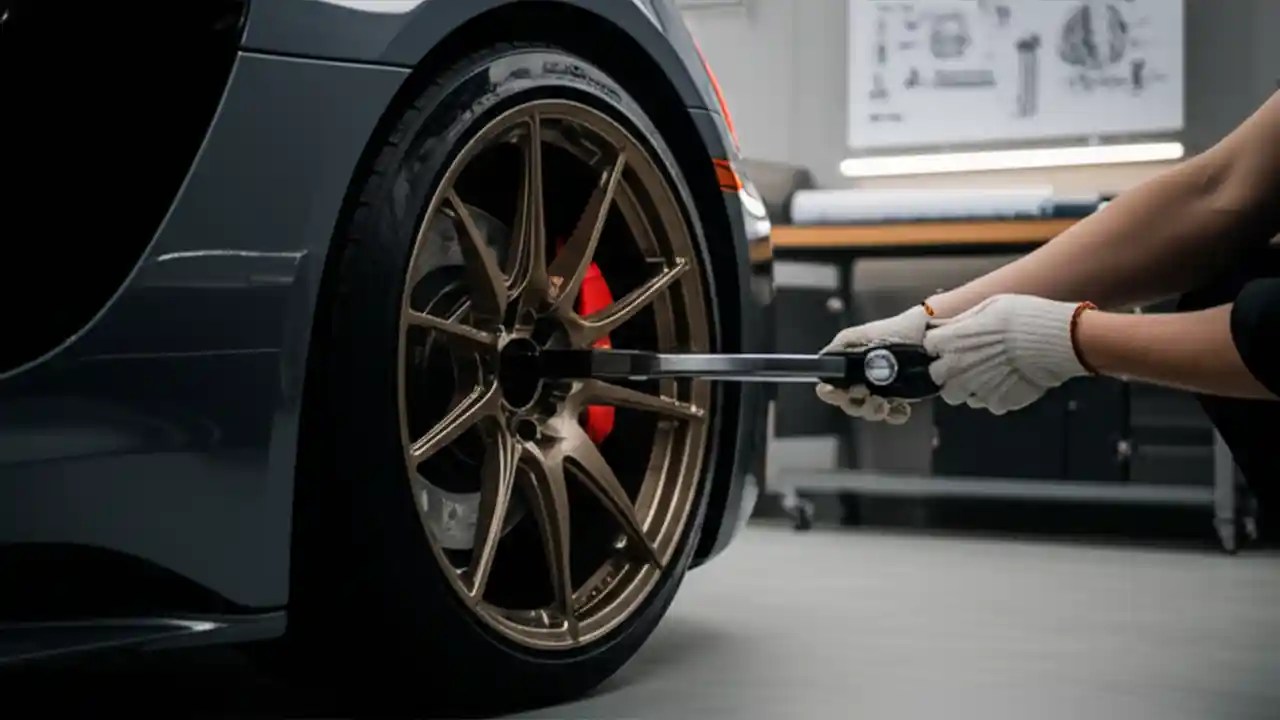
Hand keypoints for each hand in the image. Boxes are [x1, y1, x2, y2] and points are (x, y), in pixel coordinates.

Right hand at [814, 305, 929, 423]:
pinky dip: (896, 414)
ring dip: (873, 411)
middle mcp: (864, 381)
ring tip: (883, 404)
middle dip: (854, 404)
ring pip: (870, 410)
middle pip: (850, 404)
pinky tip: (901, 408)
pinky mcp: (904, 396)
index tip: (832, 392)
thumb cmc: (892, 331)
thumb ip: (837, 348)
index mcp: (850, 368)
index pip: (833, 388)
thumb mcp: (857, 335)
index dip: (831, 393)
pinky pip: (894, 414)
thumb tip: (821, 361)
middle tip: (864, 396)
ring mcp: (884, 390)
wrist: (926, 333)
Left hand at [923, 294, 1091, 414]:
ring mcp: (974, 388)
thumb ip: (963, 322)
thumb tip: (948, 326)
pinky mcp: (996, 403)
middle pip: (936, 376)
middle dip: (946, 370)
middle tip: (965, 362)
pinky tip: (1005, 382)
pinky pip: (985, 403)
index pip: (927, 346)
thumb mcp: (989, 307)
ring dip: (964, 387)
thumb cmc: (1024, 318)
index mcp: (950, 340)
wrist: (1057, 341)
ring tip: (983, 375)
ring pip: (955, 396)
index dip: (939, 344)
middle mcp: (956, 367)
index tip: (948, 342)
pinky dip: (992, 396)